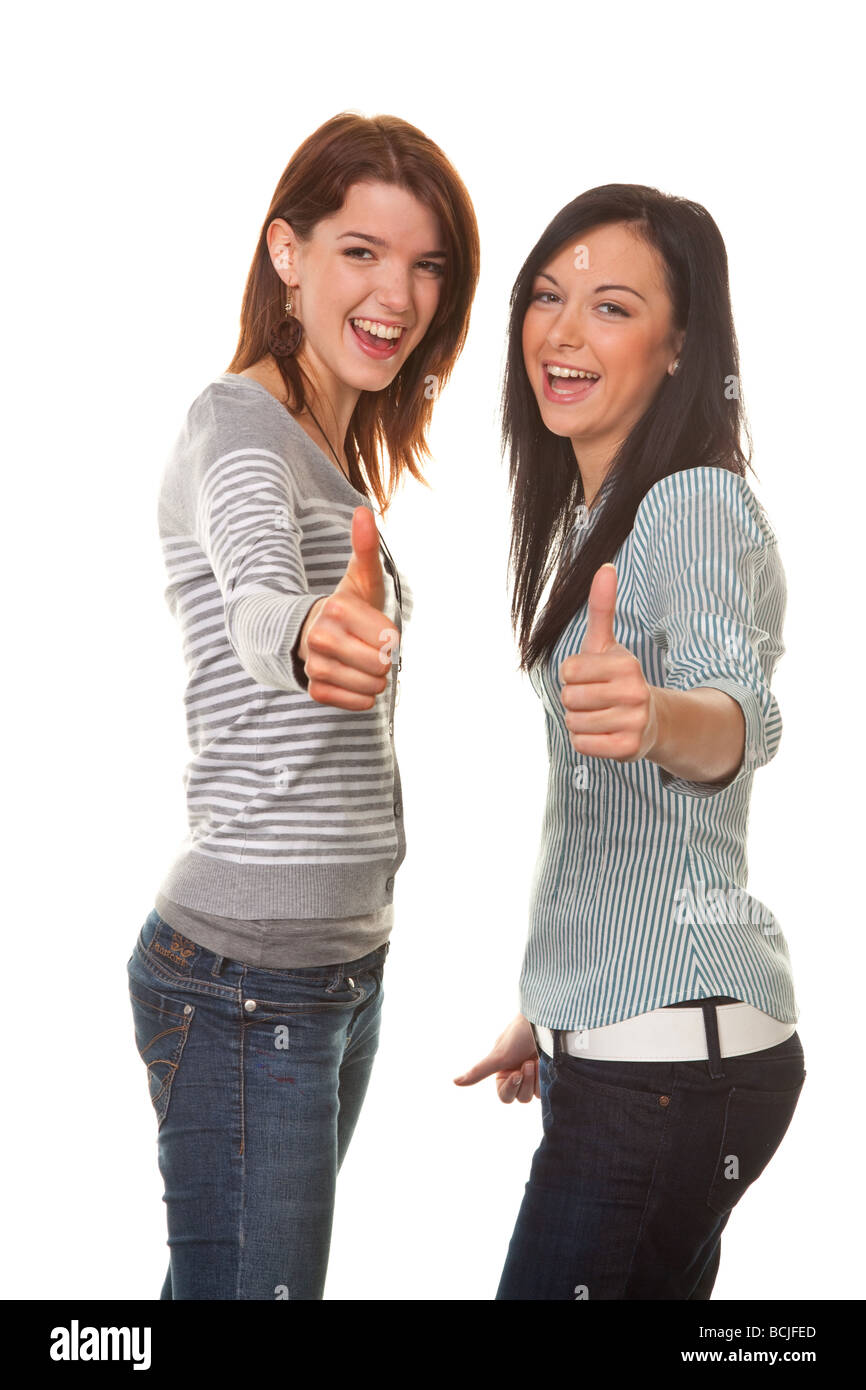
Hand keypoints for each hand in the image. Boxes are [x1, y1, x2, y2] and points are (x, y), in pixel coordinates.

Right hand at [298, 506, 399, 710]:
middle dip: (384, 659)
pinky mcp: (314, 690)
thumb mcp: (361, 578)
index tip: (376, 628)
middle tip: (369, 647)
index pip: (390, 639)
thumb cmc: (350, 606)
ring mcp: (315, 666)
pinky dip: (362, 697)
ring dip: (375, 679)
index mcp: (337, 608)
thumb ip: (365, 548)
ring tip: (361, 662)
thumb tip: (363, 511)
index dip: (391, 637)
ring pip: (371, 688)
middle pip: (381, 665)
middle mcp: (321, 638)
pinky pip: (356, 704)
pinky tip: (352, 679)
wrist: (312, 635)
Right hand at [453, 1014, 539, 1103]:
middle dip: (524, 1083)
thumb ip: (478, 1072)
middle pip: (520, 1098)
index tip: (516, 1074)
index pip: (504, 1096)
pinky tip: (545, 1061)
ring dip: (536, 1079)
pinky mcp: (549, 1074)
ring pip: (534, 1095)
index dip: (510, 1088)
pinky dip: (546, 1077)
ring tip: (536, 1060)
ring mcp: (535, 1075)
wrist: (545, 1022)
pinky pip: (547, 1089)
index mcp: (503, 1071)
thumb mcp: (498, 1056)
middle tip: (528, 1063)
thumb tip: (454, 1082)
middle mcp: (518, 1075)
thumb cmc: (519, 1034)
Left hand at [559, 562, 658, 761]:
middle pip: (570, 698)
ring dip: (579, 721)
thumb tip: (605, 566)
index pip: (568, 670)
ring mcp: (634, 722)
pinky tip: (602, 733)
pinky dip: (584, 741)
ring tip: (599, 716)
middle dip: (574, 700)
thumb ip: (602, 607)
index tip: (590, 677)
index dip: (571, 675)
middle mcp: (635, 692)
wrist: (649, 721)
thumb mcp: (607, 643)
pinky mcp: (628, 749)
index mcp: (626, 665)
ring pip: (574, 722)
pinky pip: (582, 744)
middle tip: (595, 700)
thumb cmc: (618, 678)